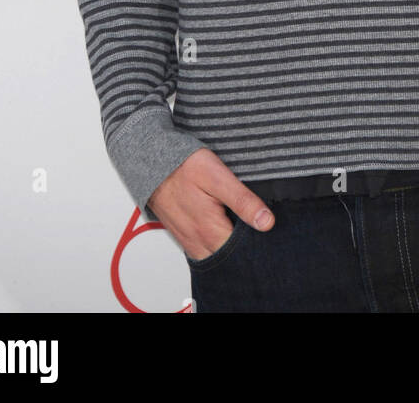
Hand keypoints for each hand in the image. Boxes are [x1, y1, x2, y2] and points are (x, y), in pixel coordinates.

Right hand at [147, 146, 274, 260]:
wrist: (148, 161)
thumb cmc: (183, 166)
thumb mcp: (218, 177)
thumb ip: (242, 201)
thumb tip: (266, 223)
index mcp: (210, 231)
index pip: (243, 254)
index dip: (259, 246)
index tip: (269, 234)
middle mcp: (198, 242)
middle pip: (229, 259)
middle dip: (246, 249)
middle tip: (259, 229)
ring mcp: (189, 240)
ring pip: (216, 256)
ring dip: (231, 248)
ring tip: (244, 228)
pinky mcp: (183, 235)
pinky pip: (204, 249)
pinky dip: (217, 244)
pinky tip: (225, 227)